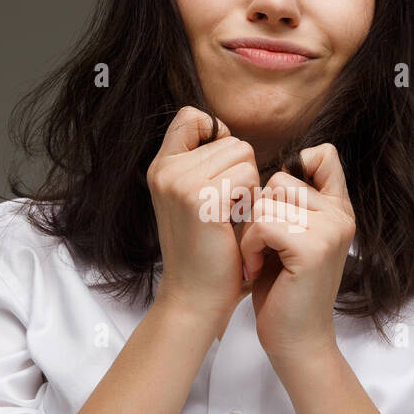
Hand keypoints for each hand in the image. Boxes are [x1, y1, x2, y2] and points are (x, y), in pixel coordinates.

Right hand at [147, 107, 259, 331]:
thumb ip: (202, 165)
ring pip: (242, 154)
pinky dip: (251, 200)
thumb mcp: (194, 200)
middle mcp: (165, 169)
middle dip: (242, 172)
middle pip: (231, 140)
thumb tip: (226, 133)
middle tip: (228, 209)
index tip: (223, 174)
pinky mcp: (200, 199)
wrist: (195, 298)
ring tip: (232, 217)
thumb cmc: (206, 252)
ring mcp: (179, 182)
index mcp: (162, 166)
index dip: (219, 137)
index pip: (193, 116)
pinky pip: (247, 176)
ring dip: (250, 186)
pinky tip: (236, 224)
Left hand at [238, 143, 355, 365]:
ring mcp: (330, 231)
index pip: (324, 155)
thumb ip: (291, 203)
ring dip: (251, 232)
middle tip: (262, 246)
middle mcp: (341, 215)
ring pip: (267, 200)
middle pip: (280, 179)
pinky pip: (263, 223)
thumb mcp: (290, 236)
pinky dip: (250, 247)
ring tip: (259, 260)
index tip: (274, 203)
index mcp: (338, 209)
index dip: (293, 167)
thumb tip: (278, 165)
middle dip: (259, 210)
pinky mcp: (312, 248)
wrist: (296, 340)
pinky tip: (256, 269)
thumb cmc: (285, 289)